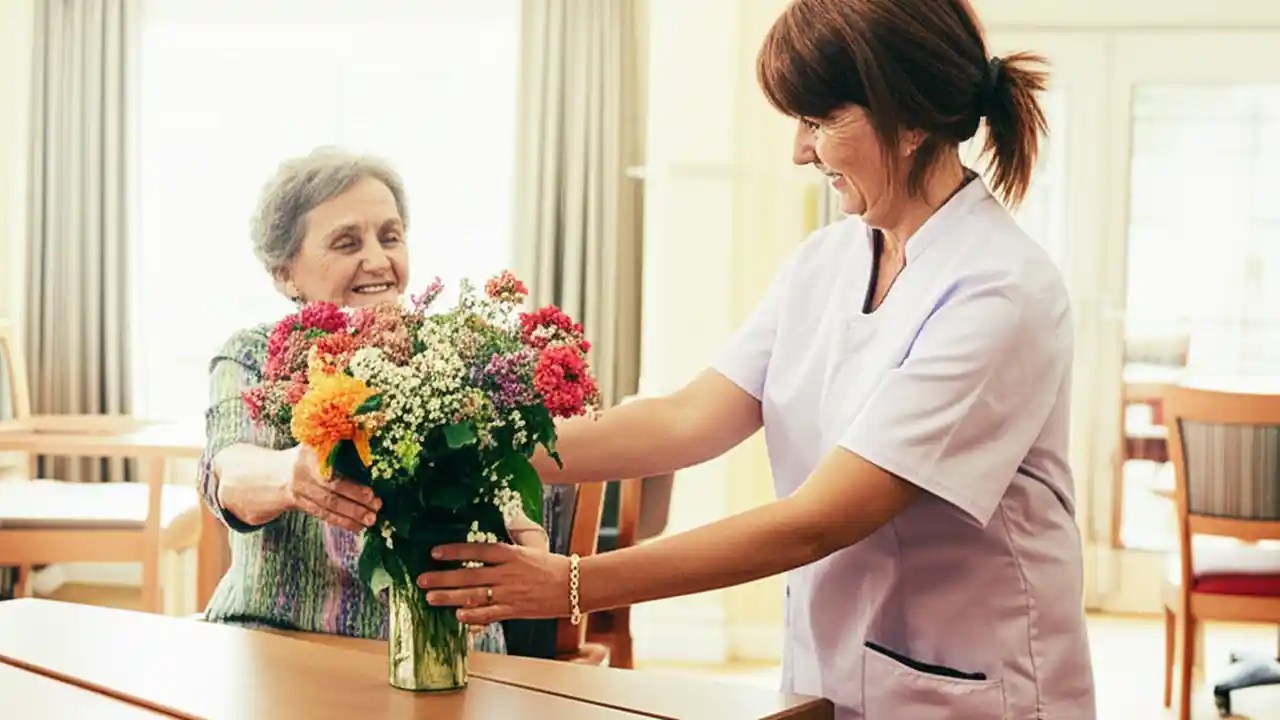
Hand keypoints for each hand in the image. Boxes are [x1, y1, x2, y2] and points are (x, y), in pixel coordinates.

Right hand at [281, 445, 380, 532]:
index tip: (369, 490)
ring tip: (371, 520)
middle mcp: (303, 472)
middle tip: (377, 505)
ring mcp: (300, 490)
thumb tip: (368, 433)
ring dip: (351, 514)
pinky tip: (358, 527)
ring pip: (328, 505)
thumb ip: (339, 438)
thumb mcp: (317, 441)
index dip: (347, 478)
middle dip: (355, 498)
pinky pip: (323, 515)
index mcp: (309, 452)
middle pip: (331, 488)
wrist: (274, 473)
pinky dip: (342, 522)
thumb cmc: (307, 454)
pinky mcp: (301, 505)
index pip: (330, 464)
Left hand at [417, 544, 570, 625]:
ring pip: (473, 595)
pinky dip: (473, 615)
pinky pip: (490, 613)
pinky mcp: (515, 610)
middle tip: (421, 580)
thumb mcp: (531, 547)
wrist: (575, 585)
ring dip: (449, 597)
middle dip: (442, 577)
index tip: (434, 552)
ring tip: (430, 598)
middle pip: (468, 574)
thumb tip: (499, 528)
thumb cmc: (553, 565)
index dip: (454, 551)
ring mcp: (510, 593)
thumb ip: (511, 542)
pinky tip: (458, 616)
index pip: (477, 549)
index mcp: (511, 553)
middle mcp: (507, 572)